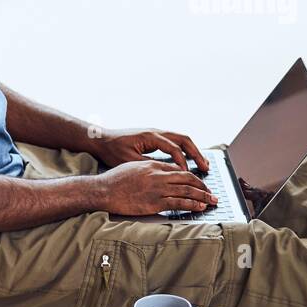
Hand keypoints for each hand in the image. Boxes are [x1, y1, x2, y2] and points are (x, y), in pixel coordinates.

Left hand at [93, 127, 209, 172]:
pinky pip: (174, 142)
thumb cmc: (112, 150)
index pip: (174, 148)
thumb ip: (148, 166)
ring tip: (203, 165)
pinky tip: (188, 161)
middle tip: (206, 168)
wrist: (100, 140)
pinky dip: (184, 150)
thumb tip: (166, 175)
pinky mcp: (154, 138)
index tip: (187, 174)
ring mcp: (156, 133)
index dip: (182, 162)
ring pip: (181, 139)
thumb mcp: (129, 160)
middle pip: (184, 140)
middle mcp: (156, 132)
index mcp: (151, 136)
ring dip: (193, 151)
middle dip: (196, 154)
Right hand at [96, 160, 217, 215]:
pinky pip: (179, 203)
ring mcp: (157, 189)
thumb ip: (149, 169)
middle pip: (188, 179)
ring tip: (211, 200)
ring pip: (187, 191)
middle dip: (203, 186)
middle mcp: (158, 175)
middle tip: (211, 192)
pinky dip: (192, 204)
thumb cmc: (114, 181)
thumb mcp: (132, 167)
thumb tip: (160, 172)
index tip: (198, 183)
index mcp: (153, 166)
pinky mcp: (155, 202)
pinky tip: (199, 206)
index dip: (192, 176)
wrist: (103, 191)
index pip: (179, 169)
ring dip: (202, 196)